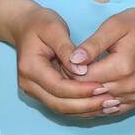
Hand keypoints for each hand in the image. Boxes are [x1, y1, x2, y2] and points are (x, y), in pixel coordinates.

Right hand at [8, 4, 119, 118]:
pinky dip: (80, 108)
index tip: (102, 87)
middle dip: (86, 105)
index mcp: (30, 68)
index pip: (58, 87)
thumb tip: (81, 70)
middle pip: (59, 103)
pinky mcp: (42, 92)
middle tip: (110, 101)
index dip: (81, 90)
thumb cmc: (40, 23)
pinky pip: (62, 105)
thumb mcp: (54, 29)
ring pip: (61, 108)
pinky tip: (98, 105)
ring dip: (85, 110)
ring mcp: (33, 90)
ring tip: (109, 105)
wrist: (24, 26)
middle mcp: (28, 84)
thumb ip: (67, 49)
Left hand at [65, 7, 134, 116]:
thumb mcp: (115, 25)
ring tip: (77, 78)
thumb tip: (72, 60)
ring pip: (98, 105)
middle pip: (89, 93)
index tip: (63, 59)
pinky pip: (111, 110)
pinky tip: (88, 92)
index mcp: (122, 67)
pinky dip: (97, 103)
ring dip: (84, 95)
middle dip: (74, 83)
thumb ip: (93, 44)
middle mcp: (130, 87)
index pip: (83, 79)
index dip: (68, 71)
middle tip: (65, 69)